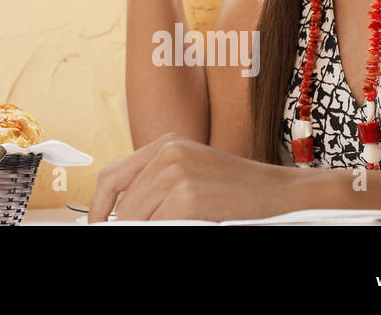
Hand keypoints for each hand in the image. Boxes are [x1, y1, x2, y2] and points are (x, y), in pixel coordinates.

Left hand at [88, 133, 302, 222]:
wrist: (284, 194)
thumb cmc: (239, 191)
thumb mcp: (192, 173)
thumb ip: (157, 186)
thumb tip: (120, 215)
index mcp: (164, 144)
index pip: (112, 176)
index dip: (98, 207)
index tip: (96, 226)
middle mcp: (167, 153)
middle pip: (122, 204)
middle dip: (125, 227)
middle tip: (129, 235)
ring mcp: (176, 173)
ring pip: (137, 218)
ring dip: (146, 230)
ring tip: (173, 226)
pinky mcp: (188, 197)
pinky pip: (158, 226)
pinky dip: (163, 233)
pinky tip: (183, 229)